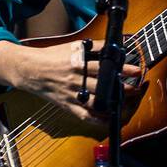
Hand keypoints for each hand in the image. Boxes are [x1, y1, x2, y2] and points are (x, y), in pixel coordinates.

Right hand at [0, 39, 144, 127]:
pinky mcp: (67, 106)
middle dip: (123, 89)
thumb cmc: (53, 56)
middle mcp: (76, 81)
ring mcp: (71, 95)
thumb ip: (96, 46)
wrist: (28, 70)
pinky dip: (98, 120)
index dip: (123, 69)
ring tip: (129, 103)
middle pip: (103, 87)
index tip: (137, 70)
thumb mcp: (74, 46)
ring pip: (96, 103)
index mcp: (78, 64)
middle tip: (137, 88)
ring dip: (113, 104)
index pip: (105, 67)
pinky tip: (111, 119)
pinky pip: (84, 116)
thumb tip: (116, 46)